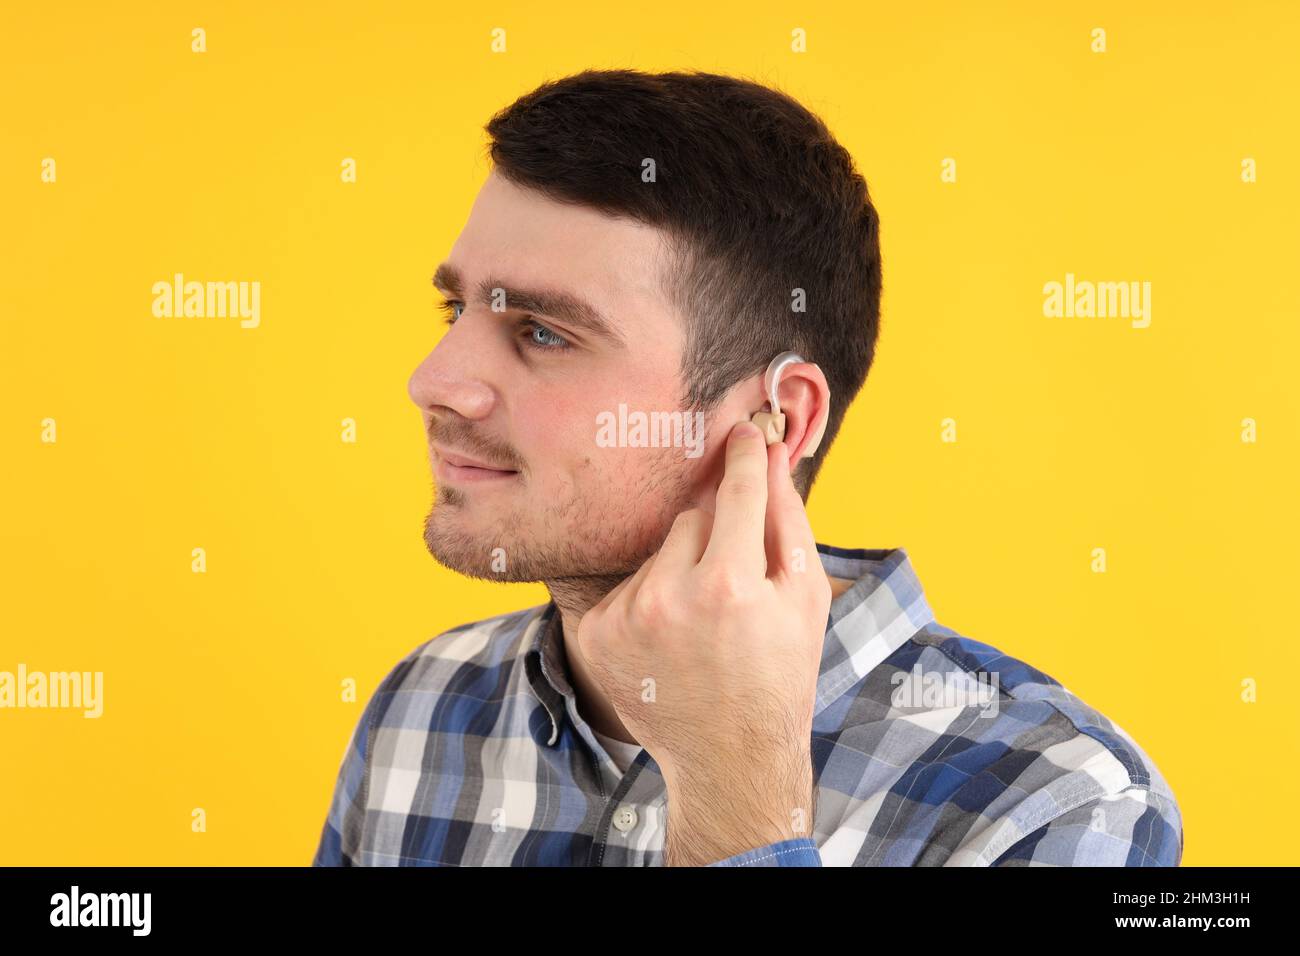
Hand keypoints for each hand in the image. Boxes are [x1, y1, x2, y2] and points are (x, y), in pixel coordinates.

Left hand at [574, 419, 831, 863]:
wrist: (729, 755)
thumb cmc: (779, 673)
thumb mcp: (804, 598)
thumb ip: (787, 519)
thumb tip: (770, 453)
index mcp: (729, 585)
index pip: (734, 490)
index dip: (742, 456)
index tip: (744, 431)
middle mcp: (668, 596)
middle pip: (691, 517)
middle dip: (716, 534)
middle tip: (735, 578)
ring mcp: (625, 617)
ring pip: (657, 551)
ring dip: (680, 568)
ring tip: (703, 621)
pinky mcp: (594, 633)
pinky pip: (625, 584)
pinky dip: (648, 598)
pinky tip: (670, 638)